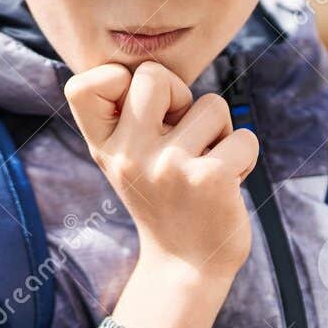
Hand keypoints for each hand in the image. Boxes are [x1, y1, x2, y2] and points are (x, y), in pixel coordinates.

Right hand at [65, 61, 258, 278]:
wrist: (186, 265)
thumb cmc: (162, 198)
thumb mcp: (126, 158)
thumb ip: (126, 114)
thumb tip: (152, 63)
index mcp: (104, 148)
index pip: (83, 85)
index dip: (117, 80)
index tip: (139, 110)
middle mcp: (129, 156)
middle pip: (154, 75)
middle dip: (181, 96)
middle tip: (182, 134)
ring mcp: (168, 167)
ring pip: (211, 105)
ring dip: (218, 132)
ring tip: (204, 166)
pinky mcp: (210, 179)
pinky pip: (243, 136)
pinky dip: (243, 156)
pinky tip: (225, 184)